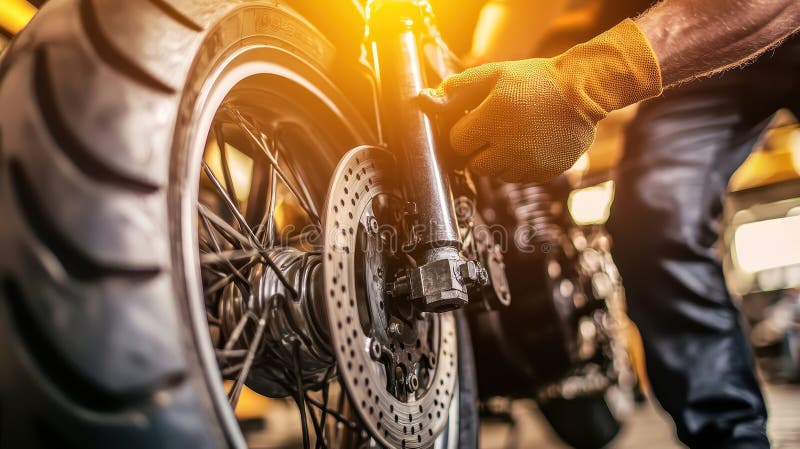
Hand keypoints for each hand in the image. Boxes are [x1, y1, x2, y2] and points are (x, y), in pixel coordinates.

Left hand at [421, 19, 662, 182]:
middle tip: (493, 130)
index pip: (458, 141)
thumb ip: (461, 85)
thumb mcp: (497, 73)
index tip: (474, 122)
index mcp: (495, 117)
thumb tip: (431, 98)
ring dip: (495, 159)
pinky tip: (526, 145)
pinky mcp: (541, 173)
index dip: (463, 131)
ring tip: (511, 136)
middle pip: (472, 163)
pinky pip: (514, 178)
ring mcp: (527, 163)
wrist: (583, 93)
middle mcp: (510, 145)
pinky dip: (514, 167)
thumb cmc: (536, 81)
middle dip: (476, 148)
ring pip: (493, 173)